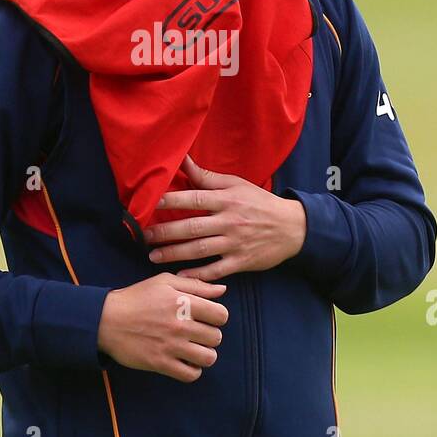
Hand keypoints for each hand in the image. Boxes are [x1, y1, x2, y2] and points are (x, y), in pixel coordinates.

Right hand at [97, 273, 228, 382]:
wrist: (106, 320)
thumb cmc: (136, 297)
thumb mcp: (164, 282)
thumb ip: (196, 285)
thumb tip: (222, 290)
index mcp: (183, 302)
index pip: (221, 315)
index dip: (217, 317)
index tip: (207, 318)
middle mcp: (180, 325)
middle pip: (216, 337)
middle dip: (210, 335)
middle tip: (197, 334)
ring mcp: (170, 346)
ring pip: (208, 358)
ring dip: (204, 354)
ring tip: (193, 349)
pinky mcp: (160, 363)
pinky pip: (191, 374)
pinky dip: (192, 370)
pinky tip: (185, 361)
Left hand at [142, 153, 307, 281]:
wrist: (293, 227)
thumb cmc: (260, 203)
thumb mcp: (237, 185)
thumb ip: (208, 177)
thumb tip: (183, 160)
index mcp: (227, 200)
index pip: (195, 198)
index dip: (171, 201)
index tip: (151, 204)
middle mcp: (229, 221)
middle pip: (192, 227)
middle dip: (165, 232)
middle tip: (144, 236)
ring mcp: (235, 243)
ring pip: (199, 250)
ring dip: (174, 253)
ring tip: (153, 255)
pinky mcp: (241, 261)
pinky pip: (215, 270)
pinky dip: (197, 275)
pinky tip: (179, 276)